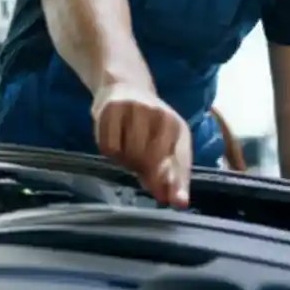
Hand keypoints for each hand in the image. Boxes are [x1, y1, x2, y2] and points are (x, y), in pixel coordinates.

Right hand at [91, 81, 191, 208]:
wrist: (125, 86)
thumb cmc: (148, 124)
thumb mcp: (164, 144)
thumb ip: (169, 173)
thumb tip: (171, 201)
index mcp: (178, 127)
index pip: (181, 159)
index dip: (179, 183)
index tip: (179, 203)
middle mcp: (160, 115)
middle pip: (150, 162)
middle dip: (144, 170)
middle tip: (138, 163)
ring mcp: (135, 109)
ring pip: (129, 155)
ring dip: (125, 160)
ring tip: (127, 146)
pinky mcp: (111, 109)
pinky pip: (108, 148)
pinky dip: (109, 151)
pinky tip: (114, 138)